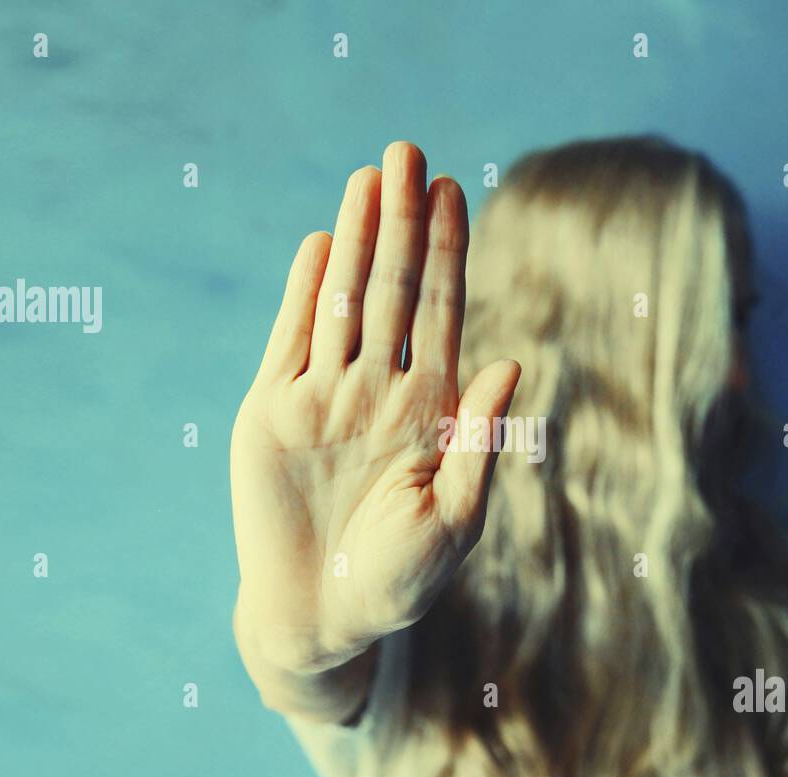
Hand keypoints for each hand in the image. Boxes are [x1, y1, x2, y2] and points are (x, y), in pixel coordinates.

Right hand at [230, 142, 520, 683]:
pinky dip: (305, 292)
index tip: (455, 191)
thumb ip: (481, 442)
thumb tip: (513, 363)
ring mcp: (325, 397)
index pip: (442, 315)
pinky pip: (291, 339)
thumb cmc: (399, 581)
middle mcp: (380, 391)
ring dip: (357, 239)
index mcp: (431, 411)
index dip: (449, 254)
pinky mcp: (273, 411)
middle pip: (394, 291)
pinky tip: (323, 244)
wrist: (322, 614)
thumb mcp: (456, 519)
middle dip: (404, 224)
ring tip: (370, 176)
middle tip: (408, 151)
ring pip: (343, 302)